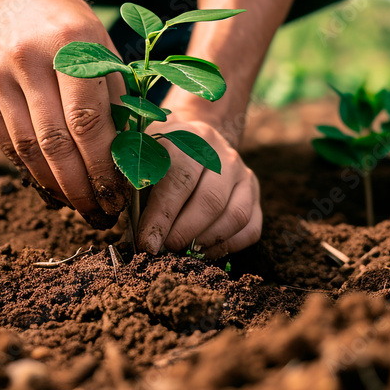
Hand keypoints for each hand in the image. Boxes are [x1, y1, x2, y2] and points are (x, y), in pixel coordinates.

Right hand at [0, 0, 131, 227]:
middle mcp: (29, 59)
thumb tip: (130, 160)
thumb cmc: (69, 26)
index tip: (119, 195)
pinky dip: (32, 173)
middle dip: (81, 187)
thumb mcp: (102, 47)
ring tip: (80, 207)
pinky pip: (8, 144)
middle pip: (55, 142)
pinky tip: (53, 190)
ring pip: (28, 149)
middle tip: (101, 214)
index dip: (103, 166)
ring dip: (56, 187)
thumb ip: (116, 99)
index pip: (87, 121)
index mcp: (71, 44)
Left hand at [137, 118, 261, 257]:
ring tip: (182, 250)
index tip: (148, 243)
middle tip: (165, 248)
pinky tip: (202, 250)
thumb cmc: (158, 157)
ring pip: (235, 216)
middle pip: (210, 201)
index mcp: (189, 139)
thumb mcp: (140, 158)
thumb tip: (140, 233)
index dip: (162, 216)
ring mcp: (243, 173)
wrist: (192, 142)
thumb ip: (134, 187)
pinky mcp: (254, 194)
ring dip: (206, 241)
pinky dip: (226, 247)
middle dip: (184, 233)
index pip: (179, 180)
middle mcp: (222, 154)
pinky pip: (250, 229)